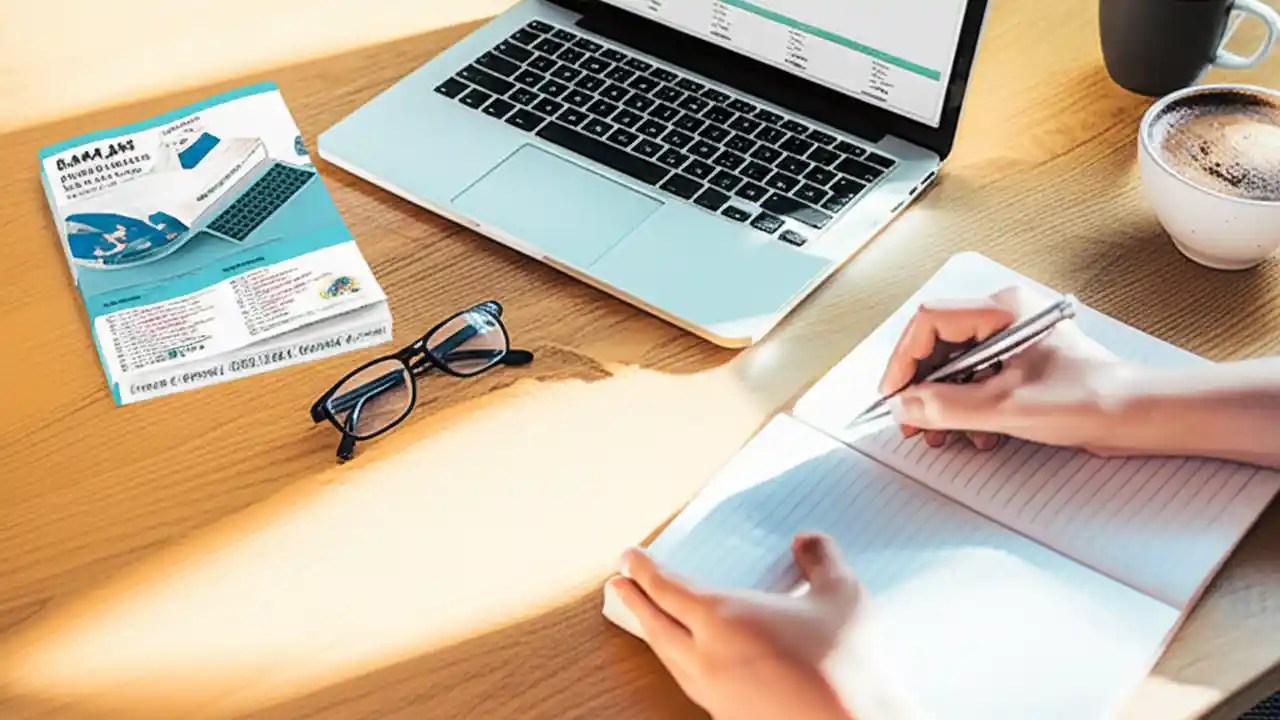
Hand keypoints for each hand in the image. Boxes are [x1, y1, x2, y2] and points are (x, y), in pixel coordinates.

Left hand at [609, 534, 862, 719]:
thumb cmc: (845, 665)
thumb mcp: (841, 597)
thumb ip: (822, 560)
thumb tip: (807, 539)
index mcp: (723, 618)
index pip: (668, 589)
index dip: (644, 571)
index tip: (628, 557)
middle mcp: (706, 657)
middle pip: (657, 625)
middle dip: (635, 602)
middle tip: (618, 585)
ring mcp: (714, 693)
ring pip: (670, 660)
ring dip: (653, 636)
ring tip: (648, 623)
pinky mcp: (727, 718)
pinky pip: (691, 685)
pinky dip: (680, 666)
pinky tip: (692, 667)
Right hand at [880, 286, 1135, 453]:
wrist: (1138, 415)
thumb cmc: (1092, 397)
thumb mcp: (1006, 407)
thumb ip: (946, 406)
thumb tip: (905, 404)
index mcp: (1002, 309)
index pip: (929, 322)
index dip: (904, 360)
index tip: (894, 394)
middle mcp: (1004, 317)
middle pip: (938, 345)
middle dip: (922, 387)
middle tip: (912, 420)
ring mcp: (1012, 340)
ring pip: (954, 366)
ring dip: (944, 403)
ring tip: (944, 433)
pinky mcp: (1019, 364)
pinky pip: (975, 379)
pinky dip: (967, 407)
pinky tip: (975, 433)